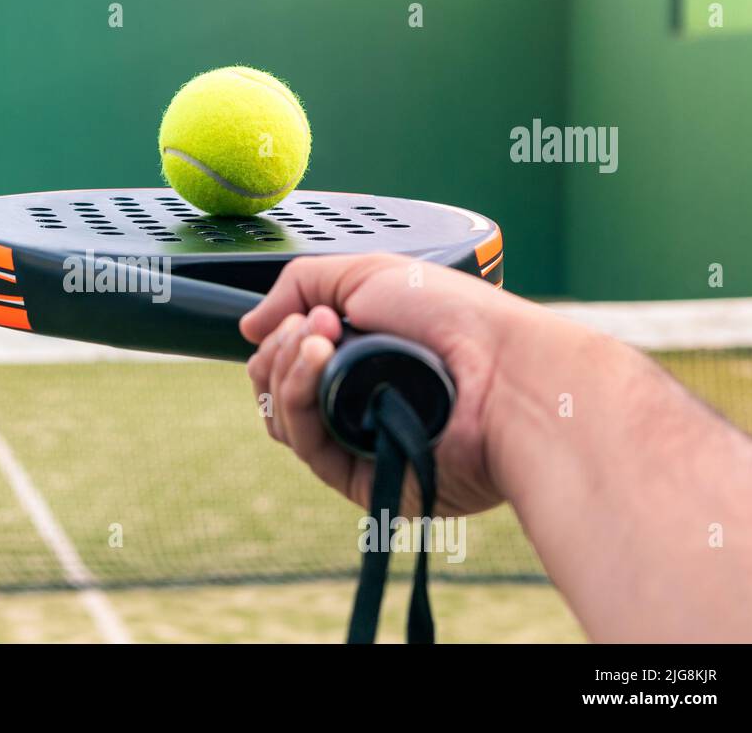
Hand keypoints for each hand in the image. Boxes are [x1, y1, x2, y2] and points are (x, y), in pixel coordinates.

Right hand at [240, 253, 519, 516]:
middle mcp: (357, 401)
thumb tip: (248, 326)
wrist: (502, 369)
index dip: (284, 334)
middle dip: (280, 348)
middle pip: (275, 387)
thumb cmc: (456, 320)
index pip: (291, 358)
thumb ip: (298, 285)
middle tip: (317, 324)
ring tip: (319, 340)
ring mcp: (358, 441)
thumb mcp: (367, 273)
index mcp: (363, 358)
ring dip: (284, 369)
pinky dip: (296, 398)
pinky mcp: (360, 478)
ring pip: (281, 417)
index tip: (311, 312)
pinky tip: (317, 363)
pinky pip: (303, 444)